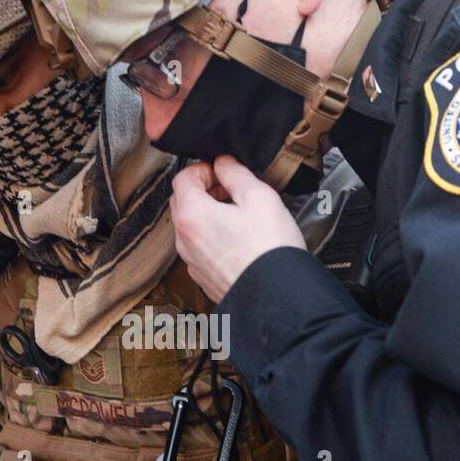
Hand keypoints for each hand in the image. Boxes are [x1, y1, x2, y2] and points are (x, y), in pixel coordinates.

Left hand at [170, 155, 305, 302]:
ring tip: (239, 215)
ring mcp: (192, 262)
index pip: (183, 178)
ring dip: (208, 214)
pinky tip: (238, 239)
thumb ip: (236, 173)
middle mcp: (184, 240)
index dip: (204, 168)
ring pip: (191, 227)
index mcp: (192, 215)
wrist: (277, 298)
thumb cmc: (269, 249)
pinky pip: (200, 249)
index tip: (223, 171)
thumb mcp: (259, 197)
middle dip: (204, 190)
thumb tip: (224, 163)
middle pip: (182, 202)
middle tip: (231, 189)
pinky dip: (212, 237)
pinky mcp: (203, 278)